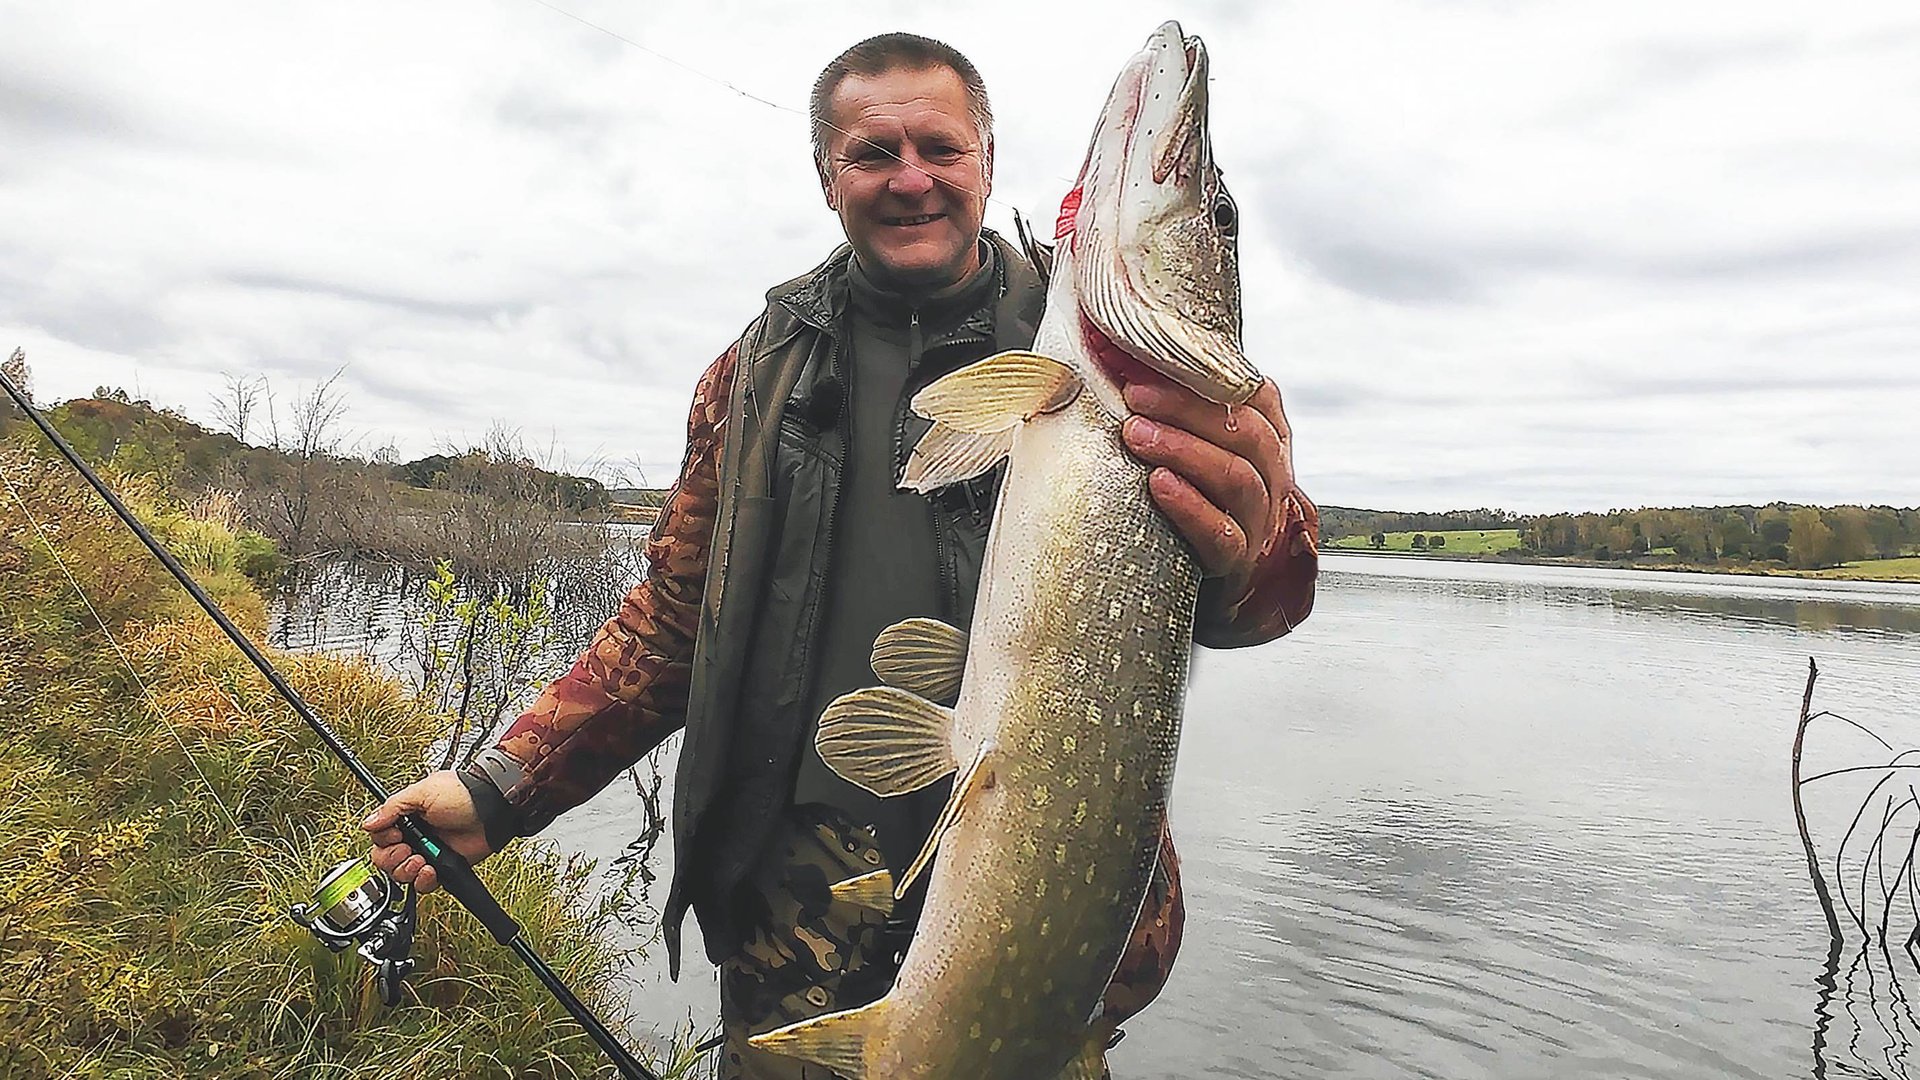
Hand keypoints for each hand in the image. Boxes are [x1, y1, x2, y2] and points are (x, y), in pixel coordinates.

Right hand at [361, 770, 493, 894]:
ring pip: (400, 874)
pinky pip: (423, 884)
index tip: (395, 835)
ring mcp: (428, 853)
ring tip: (421, 860)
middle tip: (407, 850)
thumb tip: (369, 823)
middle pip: (385, 858)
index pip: (379, 836)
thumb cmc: (463, 794)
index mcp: (407, 816)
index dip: (383, 839)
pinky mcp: (442, 867)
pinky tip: (430, 870)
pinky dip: (423, 881)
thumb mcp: (424, 792)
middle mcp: (414, 835)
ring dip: (406, 870)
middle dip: (392, 858)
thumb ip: (393, 807)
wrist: (492, 809)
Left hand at [1121, 378, 1300, 603]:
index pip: (1244, 390)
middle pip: (1243, 430)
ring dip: (1183, 449)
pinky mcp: (1236, 562)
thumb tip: (1112, 358)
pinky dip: (1190, 506)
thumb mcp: (1199, 448)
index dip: (1196, 370)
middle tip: (1133, 393)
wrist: (1213, 579)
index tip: (1143, 354)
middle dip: (1185, 406)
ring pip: (1236, 477)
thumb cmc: (1198, 499)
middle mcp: (1269, 474)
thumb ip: (1175, 408)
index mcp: (1264, 436)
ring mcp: (1258, 520)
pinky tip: (1158, 485)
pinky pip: (1221, 533)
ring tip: (1135, 434)